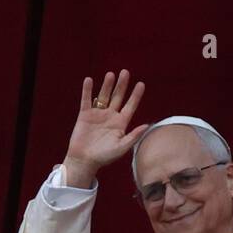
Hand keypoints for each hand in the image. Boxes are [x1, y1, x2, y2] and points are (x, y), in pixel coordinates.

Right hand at [62, 70, 148, 186]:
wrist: (85, 160)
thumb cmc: (104, 157)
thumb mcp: (122, 147)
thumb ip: (134, 136)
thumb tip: (147, 125)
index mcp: (121, 123)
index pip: (130, 106)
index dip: (135, 96)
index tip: (141, 84)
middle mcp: (110, 116)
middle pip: (118, 97)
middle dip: (122, 85)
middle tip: (125, 72)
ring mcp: (98, 114)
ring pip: (103, 96)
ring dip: (107, 85)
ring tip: (111, 74)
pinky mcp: (85, 115)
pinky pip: (86, 100)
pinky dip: (87, 91)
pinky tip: (89, 80)